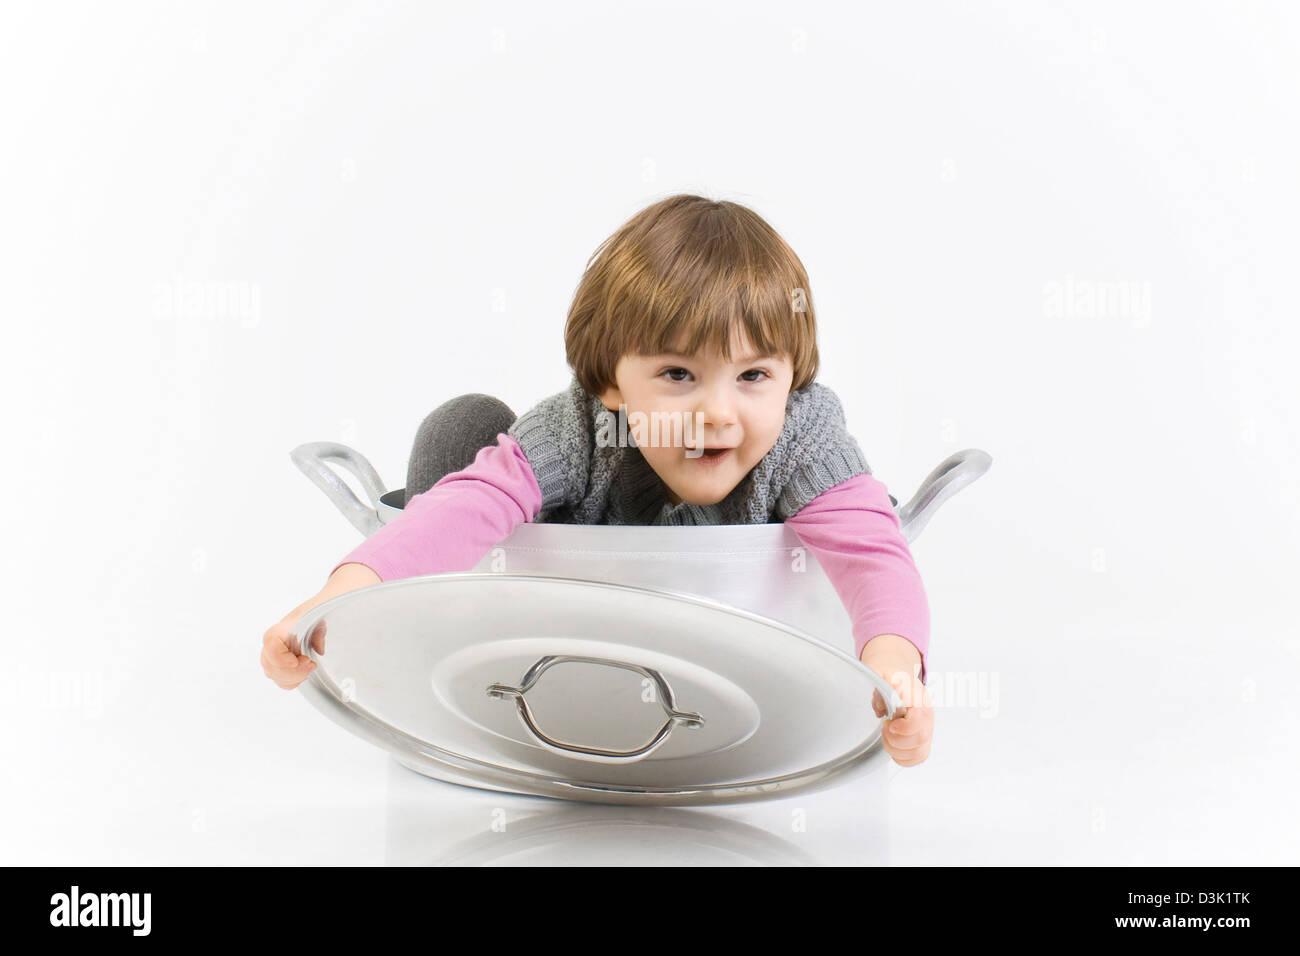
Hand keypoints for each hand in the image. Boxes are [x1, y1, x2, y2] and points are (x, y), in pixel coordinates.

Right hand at [261, 601, 324, 689]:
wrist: (318, 610)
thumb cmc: (319, 611)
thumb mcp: (323, 617)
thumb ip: (320, 632)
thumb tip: (319, 650)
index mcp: (285, 626)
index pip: (271, 642)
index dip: (279, 657)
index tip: (295, 662)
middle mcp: (275, 640)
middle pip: (270, 664)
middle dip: (293, 672)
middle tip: (311, 665)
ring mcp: (274, 652)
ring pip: (272, 673)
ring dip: (292, 677)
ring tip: (309, 667)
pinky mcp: (279, 662)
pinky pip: (278, 678)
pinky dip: (291, 681)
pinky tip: (303, 673)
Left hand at [860, 635, 933, 766]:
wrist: (896, 672)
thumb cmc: (889, 674)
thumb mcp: (878, 669)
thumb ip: (877, 679)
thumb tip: (883, 698)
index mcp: (918, 696)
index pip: (921, 718)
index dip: (905, 727)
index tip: (889, 724)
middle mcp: (926, 714)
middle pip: (921, 738)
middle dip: (896, 740)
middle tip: (885, 728)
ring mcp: (926, 727)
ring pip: (920, 751)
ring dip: (897, 750)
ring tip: (887, 736)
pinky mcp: (922, 740)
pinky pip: (918, 758)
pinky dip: (903, 758)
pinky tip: (893, 746)